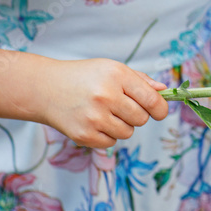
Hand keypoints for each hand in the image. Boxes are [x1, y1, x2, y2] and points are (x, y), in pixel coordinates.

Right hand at [37, 59, 168, 148]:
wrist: (45, 89)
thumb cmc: (85, 77)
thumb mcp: (112, 69)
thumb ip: (140, 80)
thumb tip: (164, 91)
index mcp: (117, 76)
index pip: (151, 100)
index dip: (161, 109)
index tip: (160, 111)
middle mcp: (106, 96)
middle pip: (141, 118)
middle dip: (138, 115)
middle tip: (122, 106)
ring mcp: (94, 117)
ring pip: (128, 132)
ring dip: (123, 125)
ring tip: (106, 112)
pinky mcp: (84, 135)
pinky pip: (111, 142)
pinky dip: (108, 135)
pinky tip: (95, 121)